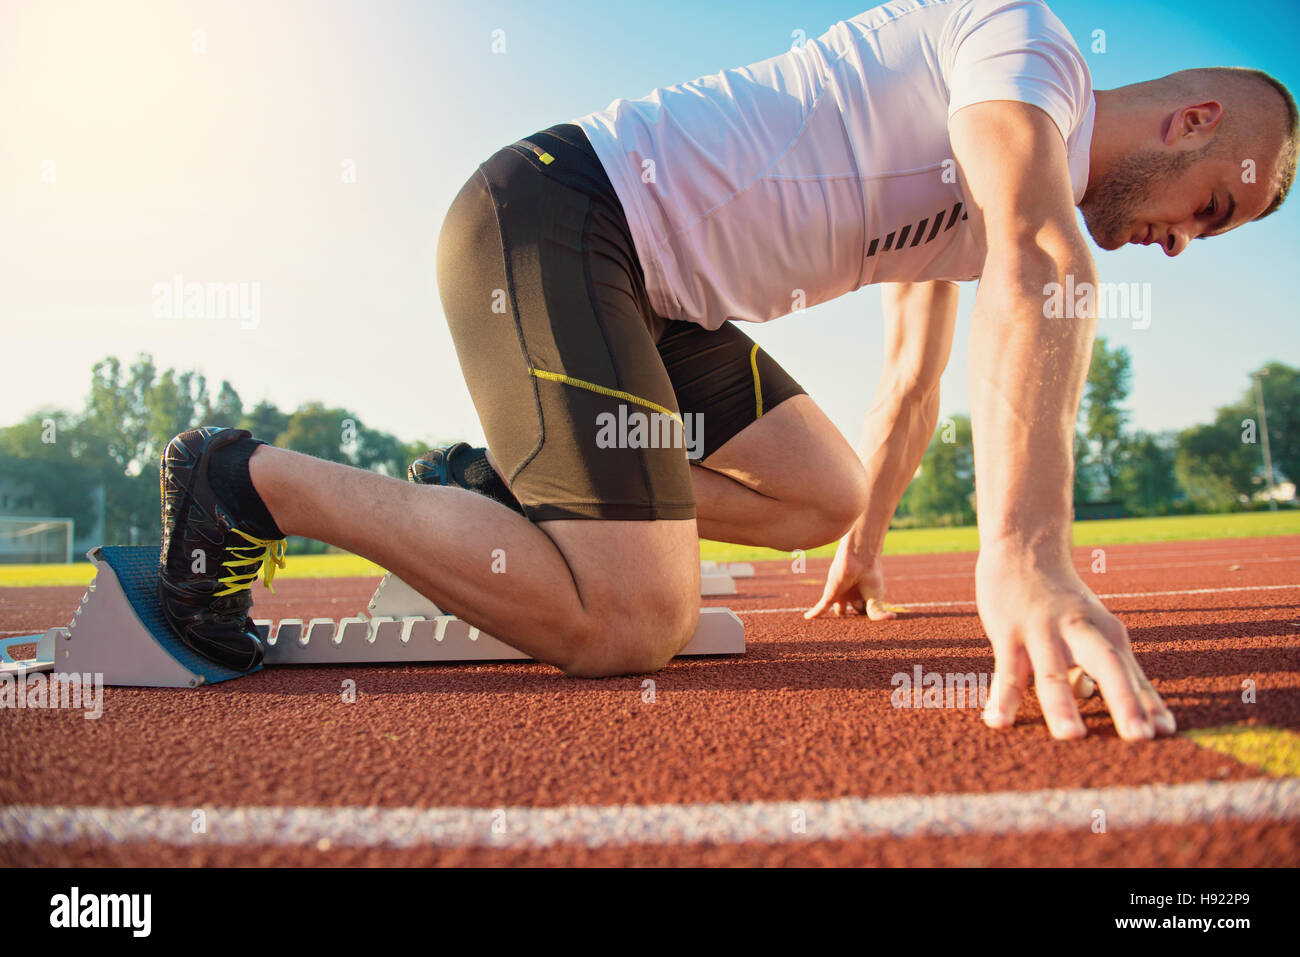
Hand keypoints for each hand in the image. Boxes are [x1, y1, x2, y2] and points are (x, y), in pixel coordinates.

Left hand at [804, 537, 902, 620]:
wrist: (860, 559)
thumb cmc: (871, 576)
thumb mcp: (875, 597)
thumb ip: (877, 612)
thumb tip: (892, 618)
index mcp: (865, 595)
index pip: (866, 611)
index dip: (869, 618)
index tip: (872, 627)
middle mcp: (853, 595)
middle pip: (854, 611)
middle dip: (854, 617)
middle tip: (854, 626)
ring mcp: (841, 594)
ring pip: (839, 610)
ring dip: (839, 613)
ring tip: (834, 625)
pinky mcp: (830, 594)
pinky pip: (821, 607)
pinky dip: (814, 613)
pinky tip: (807, 617)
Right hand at [976, 549, 1175, 740]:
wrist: (1022, 550)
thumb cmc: (1059, 599)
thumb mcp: (1085, 626)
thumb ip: (1093, 666)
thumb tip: (1090, 696)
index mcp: (1106, 632)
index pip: (1131, 673)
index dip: (1149, 703)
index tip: (1168, 733)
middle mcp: (1079, 630)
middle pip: (1107, 666)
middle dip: (1124, 701)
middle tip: (1140, 737)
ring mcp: (1042, 631)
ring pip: (1053, 671)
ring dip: (1062, 704)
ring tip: (1072, 737)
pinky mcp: (1009, 632)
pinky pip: (1006, 671)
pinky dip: (1002, 698)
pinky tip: (998, 722)